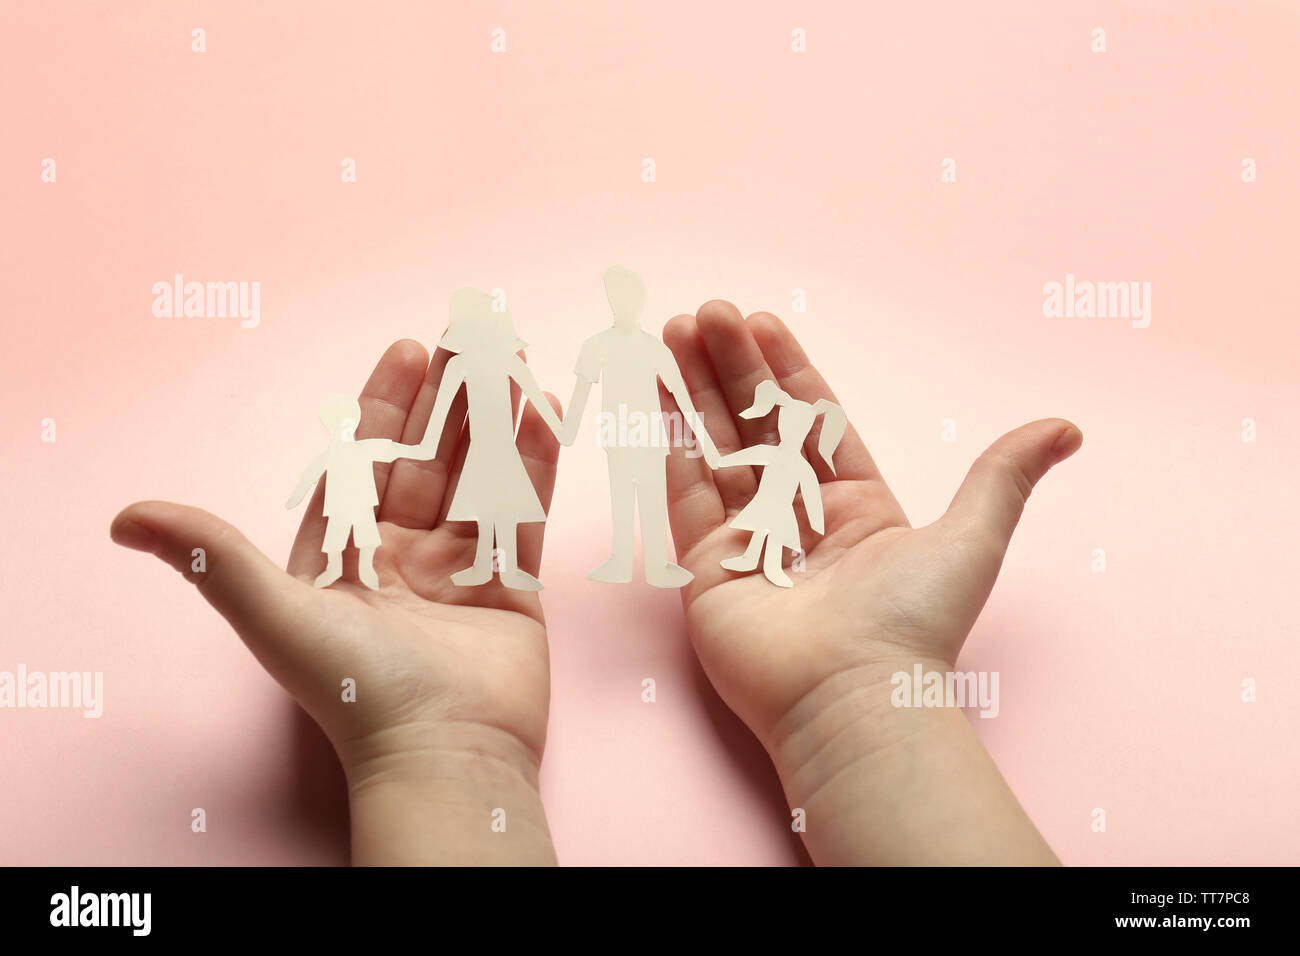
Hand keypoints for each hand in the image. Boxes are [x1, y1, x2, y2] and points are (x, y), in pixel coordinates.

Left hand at [111, 340, 563, 864]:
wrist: (445, 754)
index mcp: (345, 558)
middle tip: (474, 335)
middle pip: (429, 458)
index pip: (365, 462)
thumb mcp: (275, 612)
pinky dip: (536, 466)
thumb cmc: (357, 690)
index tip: (410, 349)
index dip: (386, 404)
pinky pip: (524, 514)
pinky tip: (545, 419)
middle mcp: (402, 559)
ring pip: (480, 477)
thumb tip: (124, 517)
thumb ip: (212, 554)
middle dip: (450, 396)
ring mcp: (460, 572)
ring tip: (517, 360)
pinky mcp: (513, 590)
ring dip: (497, 419)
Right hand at [660, 302, 1081, 864]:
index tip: (760, 320)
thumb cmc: (912, 623)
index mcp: (857, 507)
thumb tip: (1066, 426)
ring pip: (715, 449)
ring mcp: (747, 542)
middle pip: (757, 425)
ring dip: (693, 391)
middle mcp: (798, 519)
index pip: (813, 420)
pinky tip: (657, 394)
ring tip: (673, 332)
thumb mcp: (973, 536)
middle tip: (705, 313)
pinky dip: (669, 443)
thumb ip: (1004, 473)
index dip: (786, 369)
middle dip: (730, 366)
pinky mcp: (706, 567)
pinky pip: (684, 492)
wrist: (851, 696)